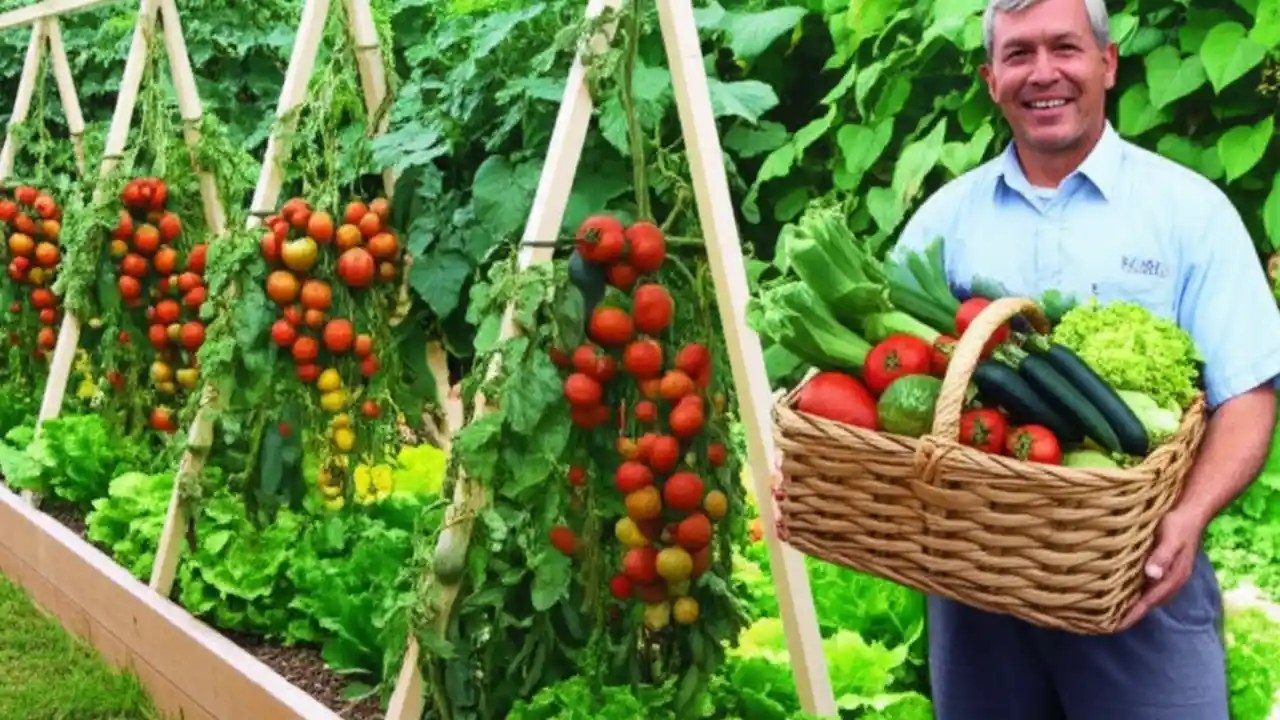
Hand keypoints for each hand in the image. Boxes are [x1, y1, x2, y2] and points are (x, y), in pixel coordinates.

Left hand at [1115, 508, 1206, 630]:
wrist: (1192, 512)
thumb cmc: (1179, 524)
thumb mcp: (1170, 538)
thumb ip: (1162, 556)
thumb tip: (1152, 575)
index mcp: (1172, 578)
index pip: (1148, 602)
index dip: (1132, 615)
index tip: (1114, 627)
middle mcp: (1171, 581)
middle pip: (1148, 604)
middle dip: (1130, 615)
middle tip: (1105, 623)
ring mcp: (1169, 575)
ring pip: (1149, 596)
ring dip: (1133, 605)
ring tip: (1111, 613)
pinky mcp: (1164, 568)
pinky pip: (1148, 586)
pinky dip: (1136, 592)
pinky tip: (1123, 591)